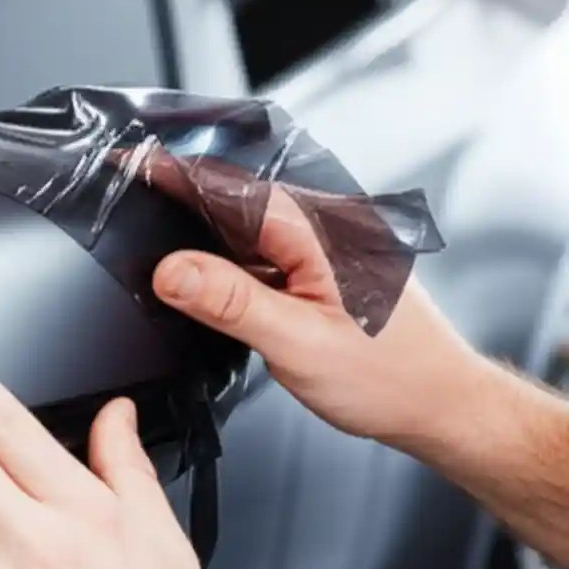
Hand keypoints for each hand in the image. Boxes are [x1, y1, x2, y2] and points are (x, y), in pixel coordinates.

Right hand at [150, 181, 488, 448]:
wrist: (441, 405)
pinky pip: (258, 253)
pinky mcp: (318, 271)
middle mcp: (322, 229)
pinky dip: (222, 260)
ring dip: (198, 232)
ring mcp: (320, 249)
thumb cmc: (391, 378)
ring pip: (242, 229)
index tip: (127, 163)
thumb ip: (229, 302)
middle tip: (127, 196)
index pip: (228, 189)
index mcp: (318, 231)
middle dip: (177, 195)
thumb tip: (170, 270)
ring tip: (154, 238)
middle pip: (231, 201)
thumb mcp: (296, 343)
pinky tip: (202, 281)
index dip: (172, 173)